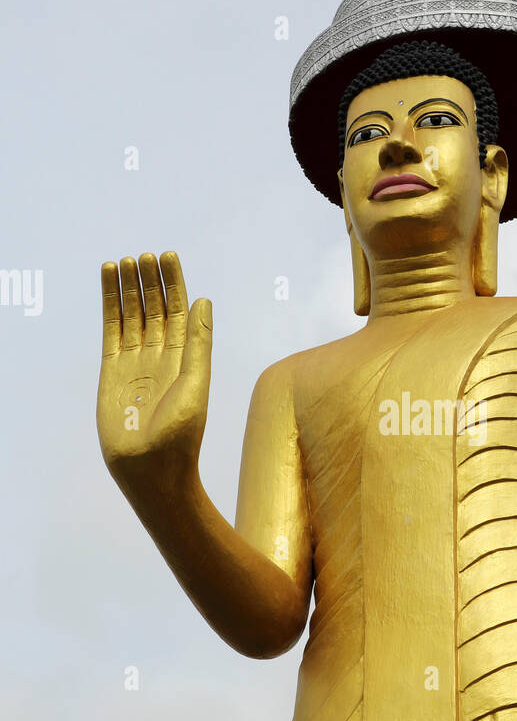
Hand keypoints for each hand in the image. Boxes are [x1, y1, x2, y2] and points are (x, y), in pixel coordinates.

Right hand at [97, 251, 211, 495]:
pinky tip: (108, 280)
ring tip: (126, 260)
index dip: (175, 283)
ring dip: (128, 287)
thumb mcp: (195, 382)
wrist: (150, 466)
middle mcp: (161, 354)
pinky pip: (110, 328)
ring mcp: (135, 360)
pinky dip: (109, 303)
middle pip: (154, 307)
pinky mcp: (112, 367)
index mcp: (185, 357)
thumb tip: (203, 300)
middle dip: (151, 280)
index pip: (179, 310)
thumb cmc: (180, 432)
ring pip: (131, 313)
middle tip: (146, 255)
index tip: (168, 256)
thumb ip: (198, 342)